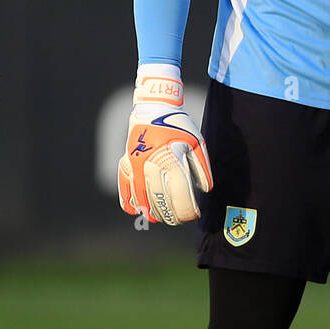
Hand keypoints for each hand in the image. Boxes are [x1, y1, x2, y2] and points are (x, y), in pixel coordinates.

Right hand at [117, 65, 212, 224]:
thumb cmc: (179, 125)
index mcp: (171, 158)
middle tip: (180, 220)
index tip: (194, 215)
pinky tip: (140, 210)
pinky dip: (131, 203)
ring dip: (153, 213)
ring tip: (163, 219)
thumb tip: (205, 191)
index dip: (187, 209)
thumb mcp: (197, 142)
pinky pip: (125, 190)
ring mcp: (135, 166)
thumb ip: (202, 168)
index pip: (180, 193)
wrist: (153, 108)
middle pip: (161, 200)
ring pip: (143, 199)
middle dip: (172, 215)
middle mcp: (151, 164)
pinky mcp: (126, 165)